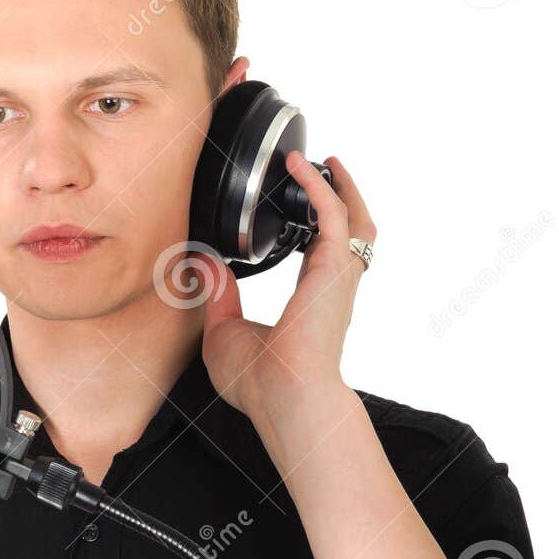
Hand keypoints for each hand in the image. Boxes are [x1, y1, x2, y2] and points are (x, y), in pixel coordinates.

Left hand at [190, 153, 375, 421]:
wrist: (284, 397)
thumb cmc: (260, 382)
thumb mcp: (224, 332)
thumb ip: (218, 295)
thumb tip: (204, 262)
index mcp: (313, 302)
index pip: (321, 255)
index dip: (316, 229)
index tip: (300, 209)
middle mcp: (332, 287)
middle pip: (350, 231)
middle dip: (341, 198)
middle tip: (325, 170)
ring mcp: (337, 277)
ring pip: (354, 219)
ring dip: (341, 187)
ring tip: (322, 161)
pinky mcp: (333, 268)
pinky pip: (331, 214)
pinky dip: (317, 186)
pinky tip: (298, 166)